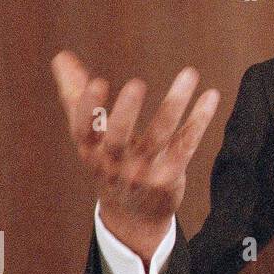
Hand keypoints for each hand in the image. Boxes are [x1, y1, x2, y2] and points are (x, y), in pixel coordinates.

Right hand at [51, 50, 219, 260]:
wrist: (132, 218)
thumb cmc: (108, 163)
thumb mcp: (89, 135)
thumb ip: (77, 94)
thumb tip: (61, 56)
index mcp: (91, 151)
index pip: (83, 130)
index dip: (88, 108)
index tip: (97, 81)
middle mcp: (114, 164)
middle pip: (118, 139)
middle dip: (126, 113)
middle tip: (136, 83)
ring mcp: (143, 172)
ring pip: (159, 137)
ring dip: (175, 103)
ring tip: (189, 73)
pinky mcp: (169, 175)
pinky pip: (186, 144)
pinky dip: (199, 119)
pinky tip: (211, 95)